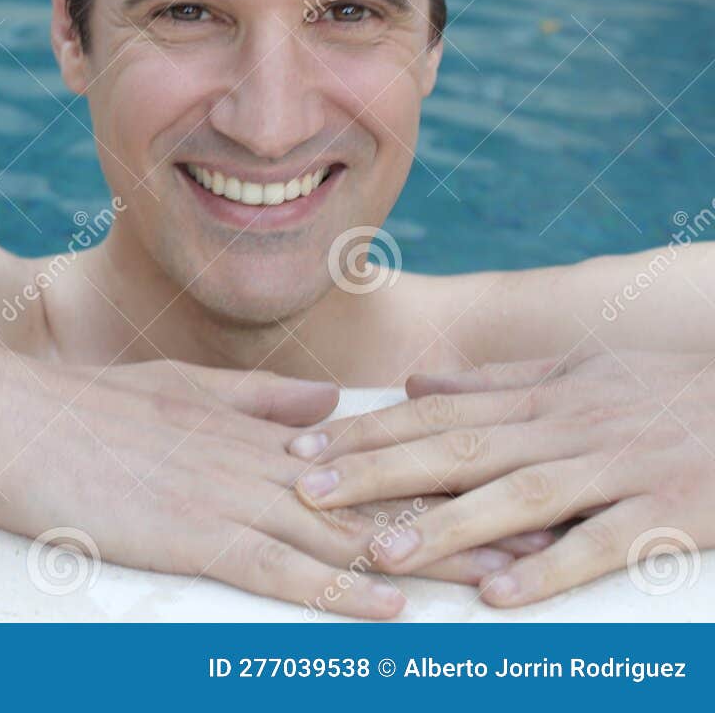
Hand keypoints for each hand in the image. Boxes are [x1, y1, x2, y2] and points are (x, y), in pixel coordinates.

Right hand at [0, 358, 541, 617]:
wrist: (8, 417)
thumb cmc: (79, 410)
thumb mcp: (177, 390)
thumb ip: (255, 396)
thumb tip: (325, 405)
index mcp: (252, 425)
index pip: (361, 456)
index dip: (432, 475)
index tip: (494, 487)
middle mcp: (254, 456)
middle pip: (372, 494)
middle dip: (455, 519)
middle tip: (529, 538)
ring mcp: (225, 493)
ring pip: (343, 530)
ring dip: (423, 555)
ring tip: (495, 578)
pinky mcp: (193, 532)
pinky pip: (279, 566)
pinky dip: (338, 585)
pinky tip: (388, 599)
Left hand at [284, 349, 714, 606]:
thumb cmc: (666, 392)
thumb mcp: (580, 372)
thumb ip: (496, 384)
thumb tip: (415, 385)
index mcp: (542, 396)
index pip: (435, 413)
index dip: (366, 432)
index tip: (302, 450)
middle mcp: (567, 427)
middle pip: (457, 449)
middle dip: (378, 471)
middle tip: (309, 492)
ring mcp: (616, 468)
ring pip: (516, 495)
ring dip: (445, 525)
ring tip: (381, 550)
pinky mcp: (666, 511)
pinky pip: (599, 544)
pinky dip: (546, 569)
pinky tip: (497, 595)